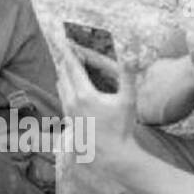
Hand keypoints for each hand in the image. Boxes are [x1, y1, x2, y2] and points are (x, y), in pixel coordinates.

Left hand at [43, 25, 139, 167]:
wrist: (112, 156)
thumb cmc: (122, 128)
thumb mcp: (129, 100)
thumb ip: (129, 75)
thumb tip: (132, 54)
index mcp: (84, 94)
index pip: (73, 66)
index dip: (69, 50)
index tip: (63, 38)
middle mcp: (72, 102)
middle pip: (64, 73)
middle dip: (64, 58)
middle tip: (63, 45)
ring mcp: (68, 113)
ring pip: (61, 86)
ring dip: (63, 72)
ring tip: (65, 62)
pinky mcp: (69, 121)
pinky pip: (63, 98)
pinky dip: (64, 87)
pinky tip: (67, 86)